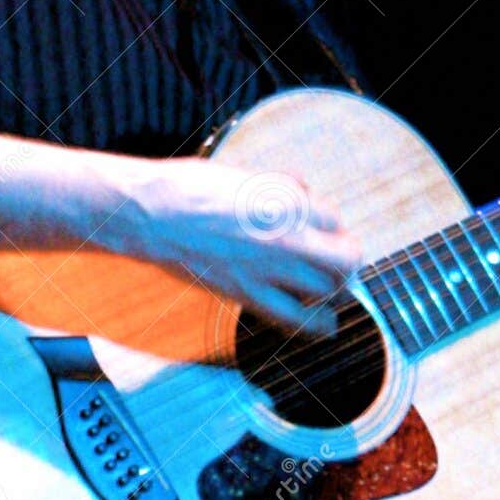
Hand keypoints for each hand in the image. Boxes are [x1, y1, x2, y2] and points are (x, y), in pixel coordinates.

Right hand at [97, 156, 361, 335]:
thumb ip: (281, 185)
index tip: (325, 231)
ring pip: (329, 290)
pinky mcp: (248, 294)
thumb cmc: (193, 187)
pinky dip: (318, 324)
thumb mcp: (246, 174)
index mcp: (287, 201)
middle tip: (338, 262)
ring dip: (335, 289)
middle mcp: (288, 237)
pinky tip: (327, 325)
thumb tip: (301, 190)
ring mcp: (270, 269)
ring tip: (331, 289)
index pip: (335, 219)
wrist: (154, 215)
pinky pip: (296, 318)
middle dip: (346, 260)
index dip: (331, 226)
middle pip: (345, 259)